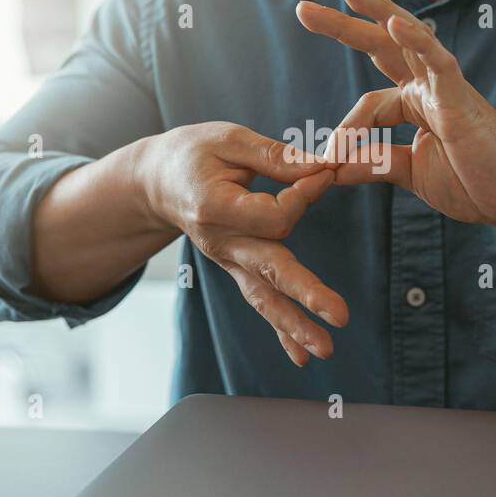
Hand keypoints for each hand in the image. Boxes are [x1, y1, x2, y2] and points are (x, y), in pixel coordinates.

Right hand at [138, 122, 348, 365]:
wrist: (158, 182)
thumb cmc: (194, 153)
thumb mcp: (230, 140)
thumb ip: (276, 157)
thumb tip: (322, 168)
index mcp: (215, 207)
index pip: (274, 214)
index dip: (305, 194)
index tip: (326, 173)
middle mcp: (221, 242)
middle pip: (269, 270)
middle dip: (305, 292)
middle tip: (338, 314)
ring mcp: (227, 261)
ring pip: (263, 297)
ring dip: (294, 325)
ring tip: (324, 349)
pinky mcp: (236, 269)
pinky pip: (259, 302)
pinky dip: (280, 332)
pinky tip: (300, 356)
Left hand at [296, 0, 495, 230]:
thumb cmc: (478, 185)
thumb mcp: (412, 175)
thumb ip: (375, 164)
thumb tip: (331, 167)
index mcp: (417, 106)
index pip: (368, 105)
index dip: (344, 132)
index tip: (327, 163)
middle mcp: (429, 88)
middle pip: (379, 46)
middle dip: (342, 26)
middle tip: (303, 9)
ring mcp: (446, 88)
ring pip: (407, 39)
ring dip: (375, 13)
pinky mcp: (462, 98)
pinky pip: (438, 61)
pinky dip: (416, 40)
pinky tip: (393, 24)